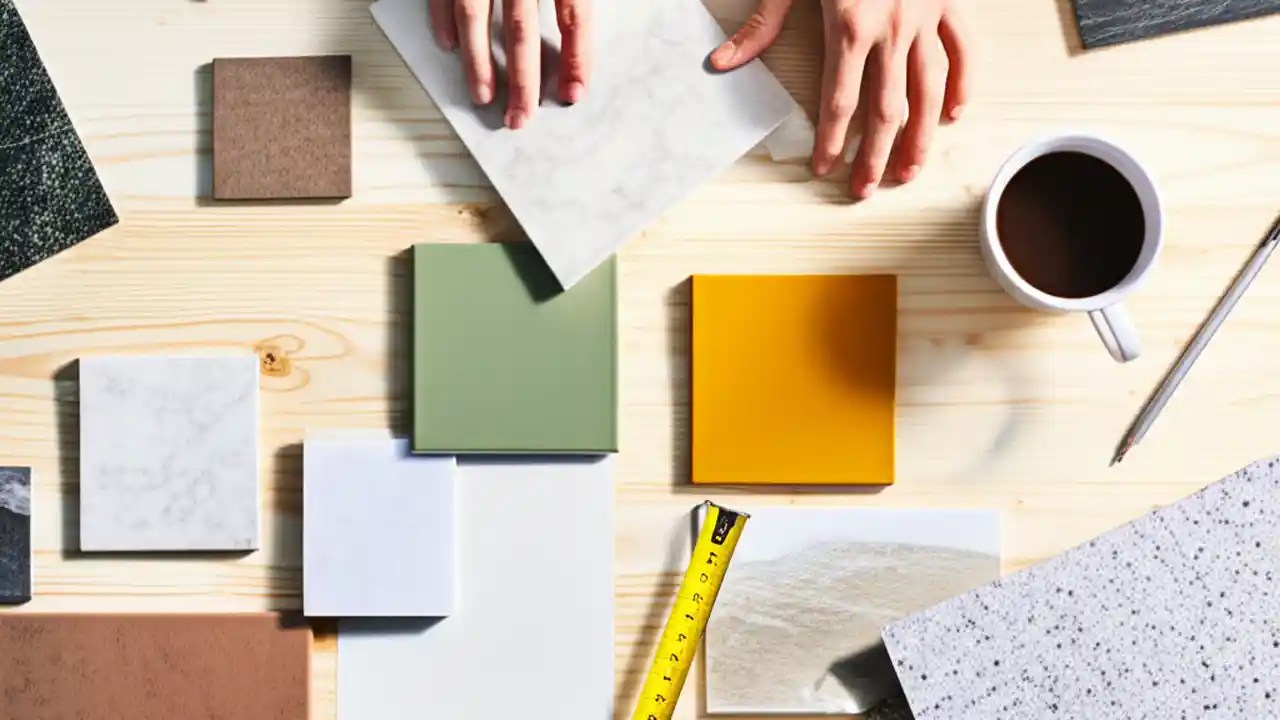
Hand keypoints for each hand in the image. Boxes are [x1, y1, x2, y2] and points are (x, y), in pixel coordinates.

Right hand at [429, 0, 591, 128]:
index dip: (577, 58)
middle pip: (523, 30)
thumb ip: (570, 0)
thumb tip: (576, 46)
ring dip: (478, 63)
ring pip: (475, 16)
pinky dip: (443, 21)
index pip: (574, 16)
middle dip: (523, 80)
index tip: (573, 94)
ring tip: (483, 97)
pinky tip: (449, 46)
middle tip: (522, 116)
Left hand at [712, 0, 971, 198]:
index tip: (825, 169)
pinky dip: (964, 82)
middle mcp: (891, 29)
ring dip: (922, 136)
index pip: (839, 102)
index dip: (832, 142)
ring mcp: (924, 17)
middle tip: (865, 189)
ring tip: (910, 171)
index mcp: (849, 26)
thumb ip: (761, 25)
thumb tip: (721, 62)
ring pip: (930, 91)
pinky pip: (963, 49)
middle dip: (876, 156)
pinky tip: (955, 114)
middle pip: (887, 109)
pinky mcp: (948, 1)